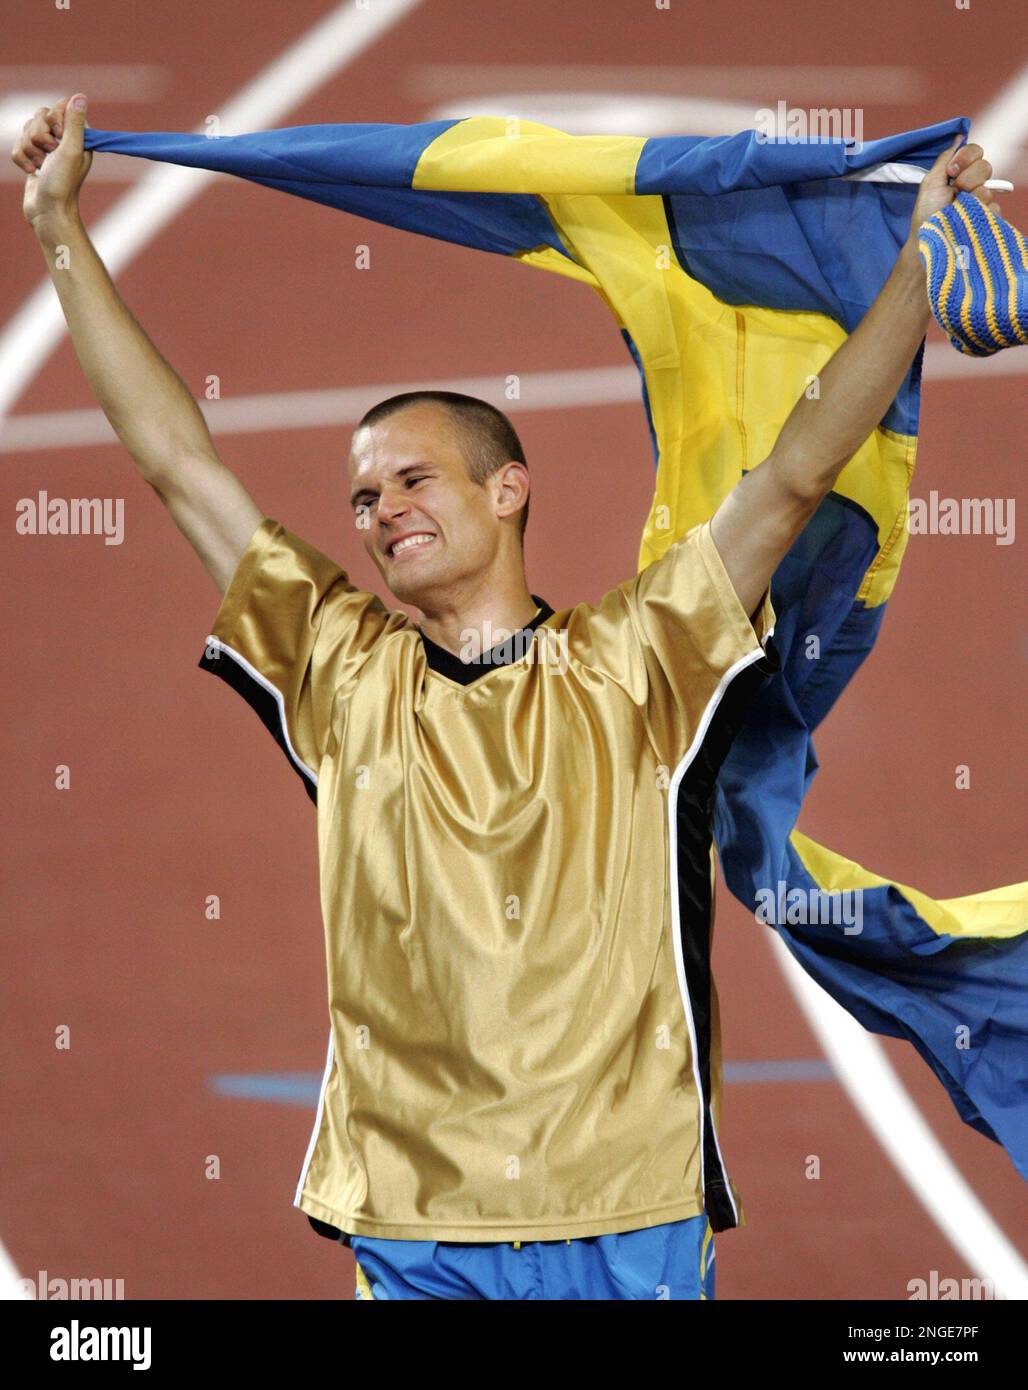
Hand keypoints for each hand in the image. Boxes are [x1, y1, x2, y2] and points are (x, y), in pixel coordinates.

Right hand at [11, 93, 92, 230]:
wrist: (48, 212)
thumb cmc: (62, 184)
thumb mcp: (71, 150)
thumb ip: (74, 123)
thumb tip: (81, 96)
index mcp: (78, 136)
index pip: (59, 107)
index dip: (53, 119)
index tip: (58, 136)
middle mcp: (63, 140)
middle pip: (39, 117)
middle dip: (38, 136)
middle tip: (49, 155)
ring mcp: (46, 150)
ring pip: (25, 130)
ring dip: (29, 150)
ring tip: (41, 166)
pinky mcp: (32, 158)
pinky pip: (17, 145)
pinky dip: (21, 159)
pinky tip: (31, 172)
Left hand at [908, 137, 998, 245]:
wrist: (928, 239)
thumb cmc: (927, 213)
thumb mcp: (931, 182)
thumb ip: (945, 159)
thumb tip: (959, 136)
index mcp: (960, 173)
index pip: (976, 152)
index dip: (966, 157)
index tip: (951, 171)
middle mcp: (974, 185)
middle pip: (985, 166)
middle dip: (967, 177)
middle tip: (954, 192)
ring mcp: (982, 202)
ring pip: (988, 187)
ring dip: (971, 197)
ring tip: (957, 209)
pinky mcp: (988, 218)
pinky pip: (993, 207)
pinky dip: (979, 212)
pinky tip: (967, 219)